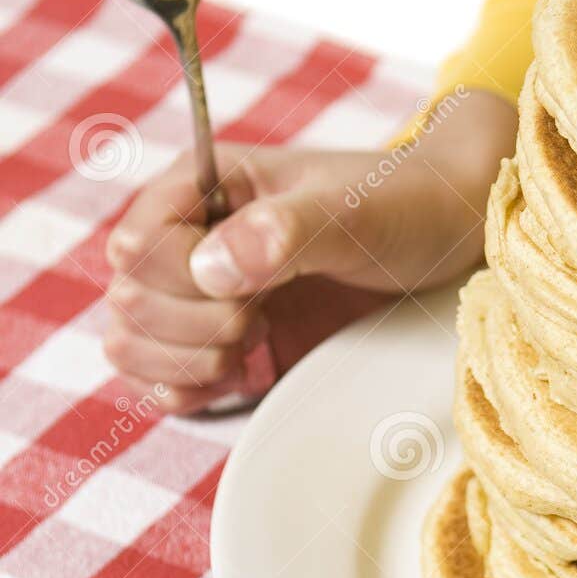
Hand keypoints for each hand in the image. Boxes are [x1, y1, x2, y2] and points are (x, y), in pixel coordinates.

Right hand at [103, 88, 516, 412]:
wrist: (447, 238)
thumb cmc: (405, 205)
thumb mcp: (356, 211)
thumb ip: (286, 230)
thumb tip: (211, 268)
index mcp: (203, 184)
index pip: (135, 246)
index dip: (183, 281)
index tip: (253, 287)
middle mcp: (189, 237)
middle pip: (127, 302)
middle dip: (193, 326)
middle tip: (261, 318)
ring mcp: (199, 294)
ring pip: (129, 344)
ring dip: (186, 362)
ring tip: (252, 345)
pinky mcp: (221, 344)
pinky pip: (157, 381)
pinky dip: (186, 392)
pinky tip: (241, 376)